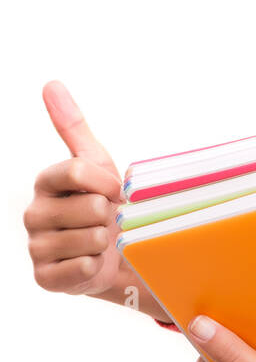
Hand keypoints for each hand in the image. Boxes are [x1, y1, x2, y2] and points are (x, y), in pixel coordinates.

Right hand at [25, 81, 127, 297]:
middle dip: (109, 216)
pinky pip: (81, 267)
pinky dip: (95, 266)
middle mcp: (34, 213)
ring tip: (99, 242)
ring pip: (90, 239)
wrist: (111, 253)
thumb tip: (51, 84)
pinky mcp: (44, 277)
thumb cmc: (103, 203)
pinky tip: (90, 263)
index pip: (78, 170)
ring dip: (105, 243)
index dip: (107, 182)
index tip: (115, 191)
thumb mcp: (95, 162)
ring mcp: (36, 247)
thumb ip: (72, 126)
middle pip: (91, 207)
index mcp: (45, 182)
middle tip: (104, 222)